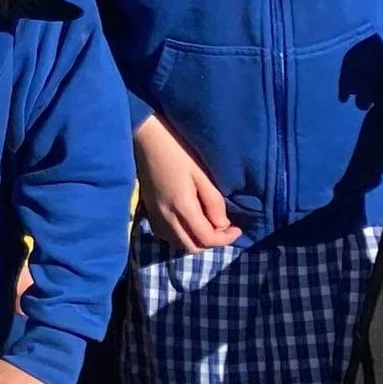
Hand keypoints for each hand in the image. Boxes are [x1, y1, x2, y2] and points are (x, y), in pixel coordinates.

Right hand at [134, 114, 242, 254]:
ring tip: (208, 227)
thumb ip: (213, 201)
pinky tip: (188, 223)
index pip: (206, 238)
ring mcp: (155, 215)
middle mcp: (166, 217)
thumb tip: (222, 225)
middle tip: (225, 229)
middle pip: (192, 247)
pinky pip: (166, 236)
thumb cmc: (177, 150)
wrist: (145, 137)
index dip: (225, 239)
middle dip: (211, 243)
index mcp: (182, 207)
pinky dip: (180, 237)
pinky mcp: (148, 211)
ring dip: (195, 241)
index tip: (237, 229)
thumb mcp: (201, 173)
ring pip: (178, 244)